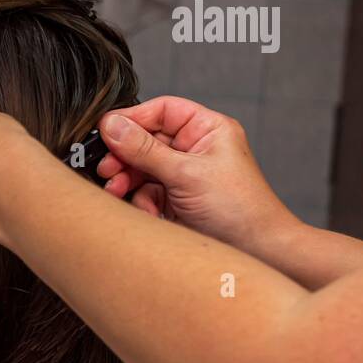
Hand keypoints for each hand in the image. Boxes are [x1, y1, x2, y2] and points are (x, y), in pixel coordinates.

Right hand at [95, 96, 296, 252]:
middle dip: (125, 155)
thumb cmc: (239, 208)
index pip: (161, 111)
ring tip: (118, 190)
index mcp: (206, 129)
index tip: (106, 129)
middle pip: (145, 140)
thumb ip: (145, 150)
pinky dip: (140, 201)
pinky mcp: (174, 198)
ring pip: (140, 167)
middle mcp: (194, 148)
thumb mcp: (187, 173)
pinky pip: (145, 191)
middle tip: (108, 167)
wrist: (256, 251)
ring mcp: (183, 174)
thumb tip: (112, 126)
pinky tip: (146, 212)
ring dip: (127, 180)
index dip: (132, 118)